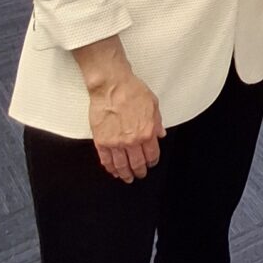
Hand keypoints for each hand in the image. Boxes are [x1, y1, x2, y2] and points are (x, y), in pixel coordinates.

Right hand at [87, 64, 165, 180]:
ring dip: (125, 174)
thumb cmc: (131, 90)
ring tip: (127, 177)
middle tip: (140, 174)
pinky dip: (110, 168)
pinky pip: (106, 160)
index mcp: (147, 132)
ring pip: (121, 165)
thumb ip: (157, 122)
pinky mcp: (101, 141)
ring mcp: (115, 142)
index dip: (152, 162)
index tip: (151, 163)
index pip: (152, 154)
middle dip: (139, 171)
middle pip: (137, 163)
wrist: (111, 85)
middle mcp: (131, 140)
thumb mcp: (153, 104)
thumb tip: (161, 134)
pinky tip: (113, 171)